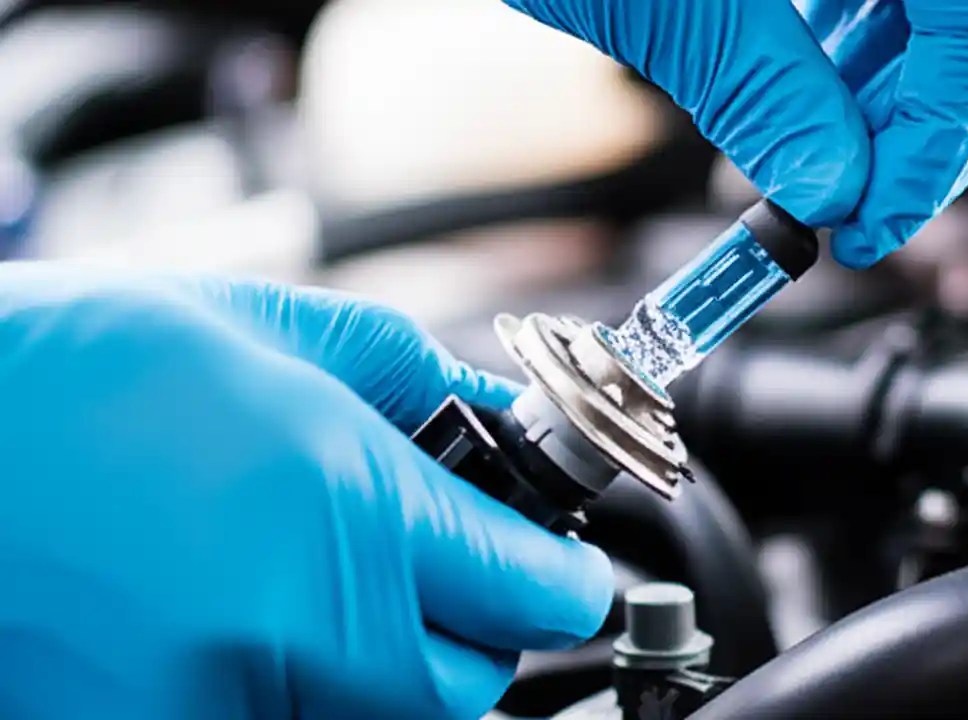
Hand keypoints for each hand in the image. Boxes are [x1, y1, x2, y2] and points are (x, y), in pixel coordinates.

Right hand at [0, 263, 611, 718]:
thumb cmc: (63, 370)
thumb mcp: (261, 329)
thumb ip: (406, 380)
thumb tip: (490, 417)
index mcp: (340, 508)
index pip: (533, 590)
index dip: (564, 574)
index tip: (563, 563)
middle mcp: (292, 632)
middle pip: (466, 683)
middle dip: (476, 627)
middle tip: (441, 563)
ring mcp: (215, 708)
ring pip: (376, 718)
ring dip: (381, 662)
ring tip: (314, 576)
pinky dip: (295, 684)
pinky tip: (245, 611)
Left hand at [503, 0, 967, 267]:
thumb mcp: (662, 0)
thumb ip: (762, 93)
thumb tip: (831, 189)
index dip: (953, 129)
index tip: (880, 217)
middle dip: (938, 118)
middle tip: (868, 203)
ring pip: (951, 1)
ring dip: (903, 88)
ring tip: (830, 157)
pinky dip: (866, 38)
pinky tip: (817, 85)